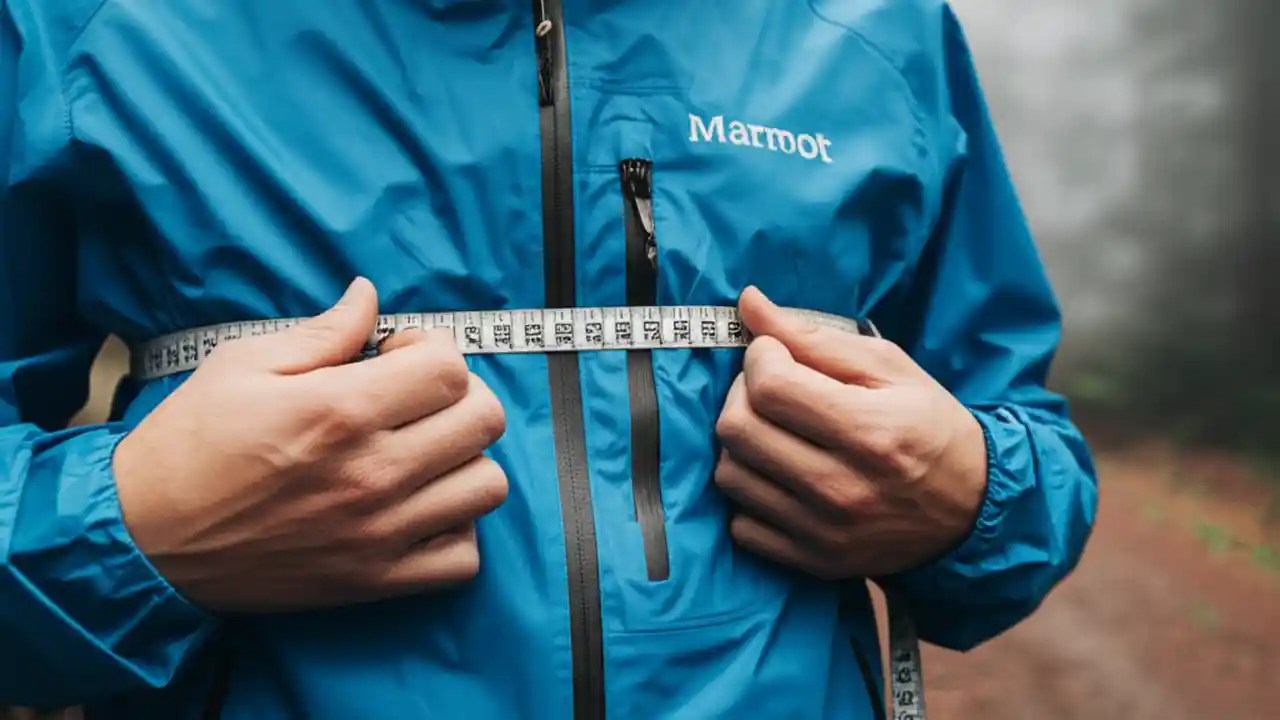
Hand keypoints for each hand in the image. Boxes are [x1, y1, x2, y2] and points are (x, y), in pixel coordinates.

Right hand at [113, 278, 508, 611]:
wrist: (145, 539)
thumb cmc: (191, 443)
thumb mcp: (243, 364)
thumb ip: (323, 331)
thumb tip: (370, 296)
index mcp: (341, 410)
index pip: (451, 367)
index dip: (432, 348)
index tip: (398, 355)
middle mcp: (373, 472)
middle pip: (484, 420)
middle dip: (459, 395)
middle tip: (416, 398)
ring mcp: (381, 532)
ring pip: (487, 486)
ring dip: (464, 460)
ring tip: (422, 452)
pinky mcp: (376, 580)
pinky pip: (463, 557)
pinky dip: (455, 529)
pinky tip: (419, 507)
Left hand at [713, 287, 987, 579]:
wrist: (971, 512)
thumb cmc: (928, 425)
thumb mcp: (888, 367)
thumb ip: (813, 336)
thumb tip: (748, 302)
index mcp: (870, 431)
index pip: (769, 387)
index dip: (760, 358)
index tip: (776, 354)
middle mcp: (842, 488)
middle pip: (737, 429)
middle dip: (742, 394)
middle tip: (771, 388)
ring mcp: (824, 531)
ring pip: (730, 474)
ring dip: (742, 443)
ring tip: (775, 430)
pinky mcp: (812, 561)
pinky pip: (741, 523)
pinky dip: (751, 493)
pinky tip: (780, 475)